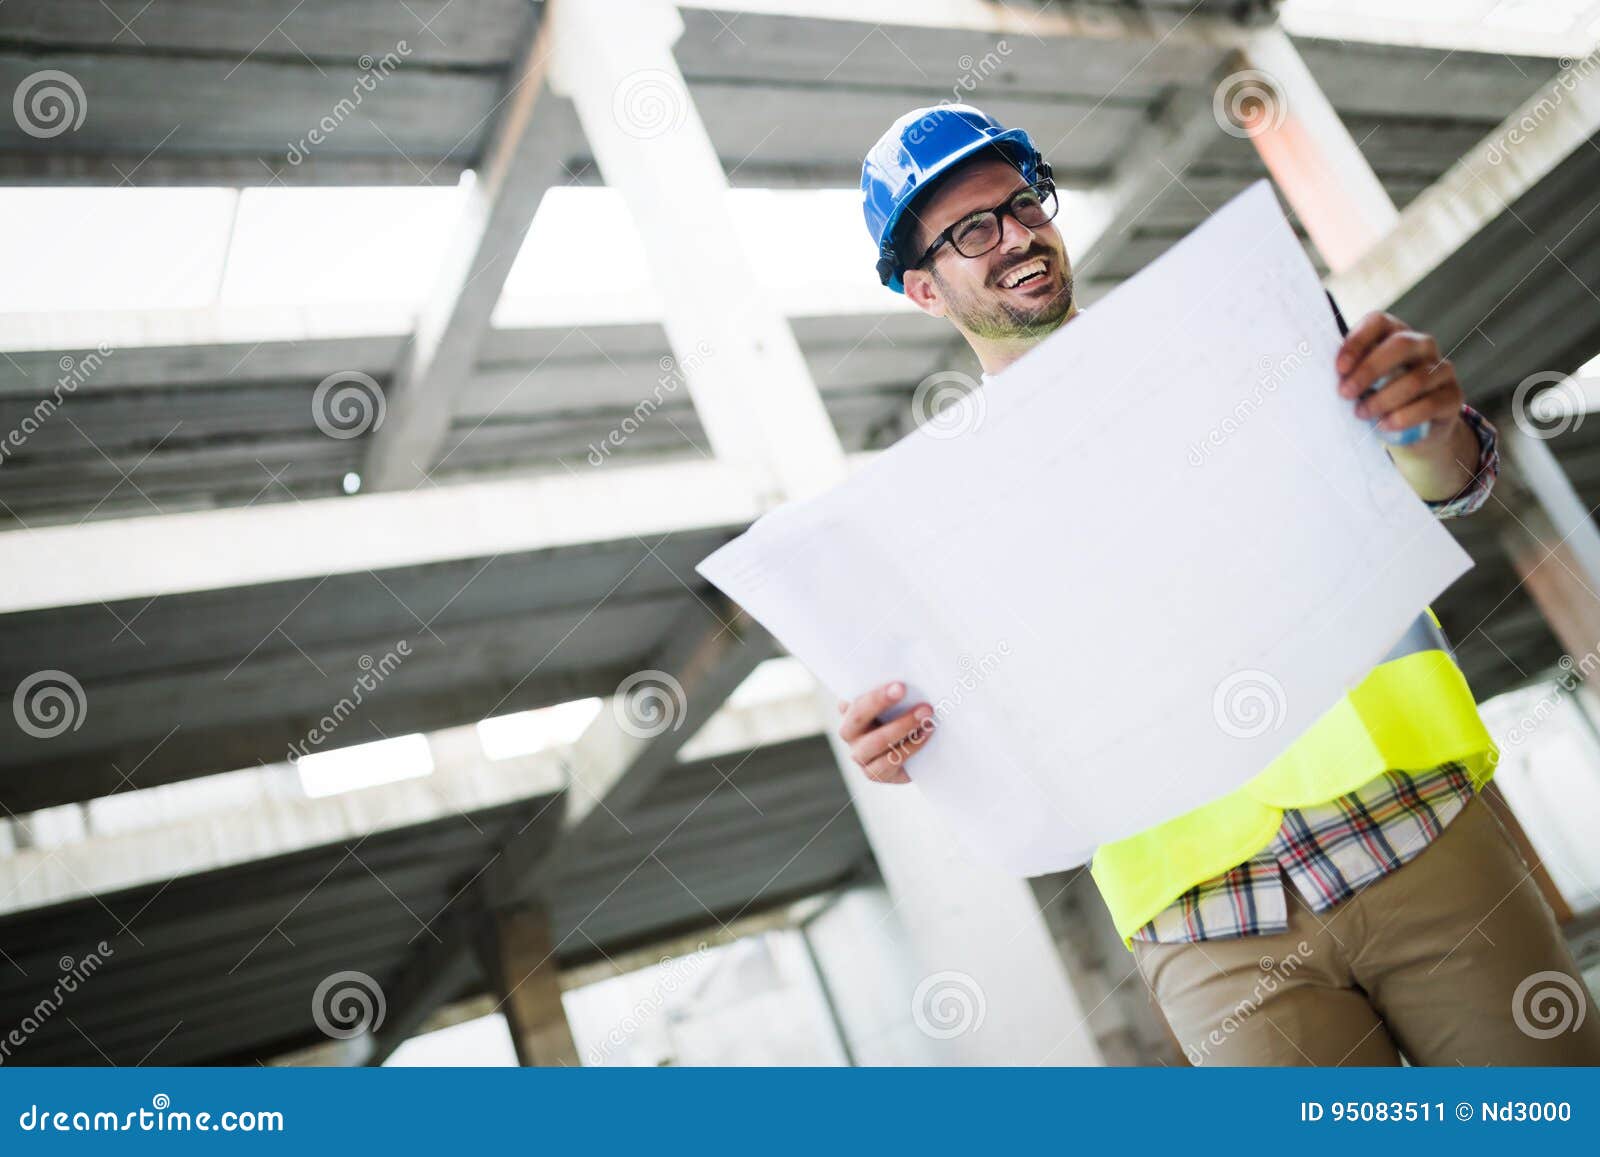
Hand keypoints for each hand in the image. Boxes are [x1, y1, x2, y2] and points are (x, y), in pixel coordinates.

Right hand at [836, 681, 935, 784]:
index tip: (900, 686)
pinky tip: (926, 734)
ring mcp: (860, 756)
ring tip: (927, 716)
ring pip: (876, 741)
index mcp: (849, 709)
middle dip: (881, 703)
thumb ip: (892, 688)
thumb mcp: (894, 699)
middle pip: (858, 718)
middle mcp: (850, 733)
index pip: (854, 700)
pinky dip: (911, 746)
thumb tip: (908, 673)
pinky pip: (890, 761)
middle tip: (914, 698)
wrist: (915, 751)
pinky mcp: (875, 773)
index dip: (875, 695)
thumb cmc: (901, 714)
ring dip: (903, 726)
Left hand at [1335, 311, 1462, 442]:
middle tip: (1345, 393)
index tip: (1338, 369)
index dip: (1358, 341)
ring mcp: (1441, 369)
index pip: (1378, 322)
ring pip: (1415, 379)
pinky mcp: (1453, 396)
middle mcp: (1422, 346)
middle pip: (1400, 345)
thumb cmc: (1377, 397)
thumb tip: (1319, 375)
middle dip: (1369, 370)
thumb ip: (1348, 373)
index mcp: (1394, 334)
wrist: (1413, 429)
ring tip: (1362, 414)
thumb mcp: (1361, 383)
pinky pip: (1430, 404)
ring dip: (1383, 399)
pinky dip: (1404, 417)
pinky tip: (1384, 425)